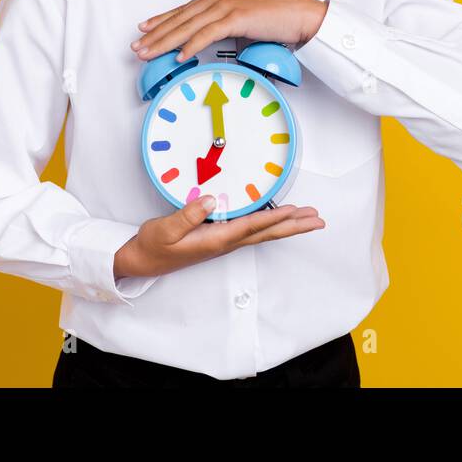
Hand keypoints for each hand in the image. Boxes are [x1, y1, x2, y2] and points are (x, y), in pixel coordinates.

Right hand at [113, 195, 325, 280]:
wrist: (143, 261)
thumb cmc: (153, 245)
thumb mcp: (165, 229)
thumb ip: (188, 215)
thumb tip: (211, 200)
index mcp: (216, 240)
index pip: (251, 226)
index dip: (274, 217)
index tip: (295, 210)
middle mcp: (225, 243)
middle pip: (267, 233)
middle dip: (294, 226)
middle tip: (318, 220)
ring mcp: (224, 242)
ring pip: (262, 233)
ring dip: (287, 225)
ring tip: (307, 219)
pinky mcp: (219, 238)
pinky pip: (252, 230)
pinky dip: (270, 224)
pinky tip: (276, 219)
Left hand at [131, 0, 328, 61]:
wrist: (299, 14)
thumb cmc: (274, 18)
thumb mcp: (242, 20)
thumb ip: (223, 26)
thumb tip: (208, 41)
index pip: (182, 10)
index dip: (161, 20)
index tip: (144, 30)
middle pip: (180, 19)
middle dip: (156, 34)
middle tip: (137, 47)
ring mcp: (226, 6)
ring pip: (188, 27)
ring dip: (166, 42)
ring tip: (150, 54)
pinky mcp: (236, 17)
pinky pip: (208, 34)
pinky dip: (192, 46)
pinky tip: (180, 56)